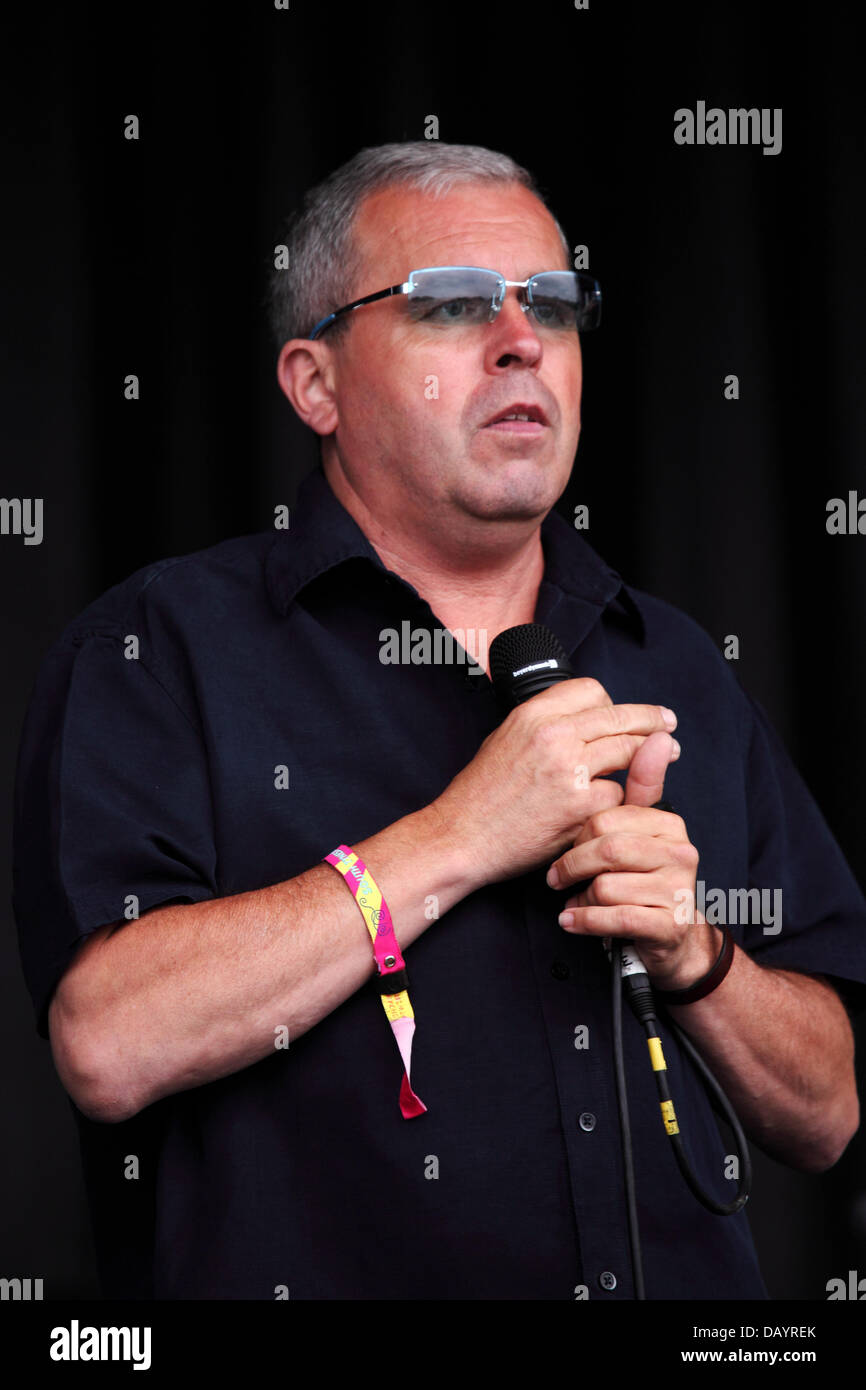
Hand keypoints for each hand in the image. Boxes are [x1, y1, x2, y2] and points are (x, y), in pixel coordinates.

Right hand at [431, 678, 678, 887]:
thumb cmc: (480, 793)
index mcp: (533, 714)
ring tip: (666, 756)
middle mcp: (554, 735)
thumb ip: (544, 722)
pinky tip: (617, 802)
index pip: (593, 690)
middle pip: (620, 717)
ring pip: (630, 751)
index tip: (626, 714)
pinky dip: (621, 799)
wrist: (462, 836)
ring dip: (651, 757)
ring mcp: (570, 770)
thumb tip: (583, 715)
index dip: (613, 703)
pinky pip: (620, 793)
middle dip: (652, 720)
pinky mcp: (580, 806)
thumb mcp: (505, 738)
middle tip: (668, 724)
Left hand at [545, 730, 718, 988]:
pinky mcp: (669, 924)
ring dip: (580, 898)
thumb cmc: (636, 879)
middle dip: (573, 867)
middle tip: (558, 877)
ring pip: (606, 886)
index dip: (578, 835)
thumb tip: (657, 736)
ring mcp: (678, 890)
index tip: (567, 847)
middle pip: (606, 850)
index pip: (608, 817)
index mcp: (669, 823)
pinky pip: (614, 918)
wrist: (666, 938)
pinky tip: (571, 920)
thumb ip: (637, 786)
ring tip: (576, 900)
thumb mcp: (631, 833)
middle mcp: (681, 852)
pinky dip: (584, 921)